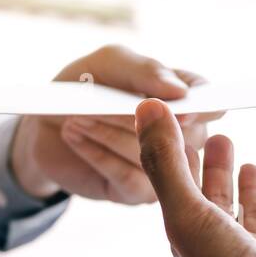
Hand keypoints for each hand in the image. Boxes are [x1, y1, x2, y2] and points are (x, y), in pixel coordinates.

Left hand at [9, 44, 219, 202]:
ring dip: (107, 133)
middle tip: (96, 105)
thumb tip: (181, 93)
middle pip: (180, 132)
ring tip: (75, 118)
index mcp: (183, 98)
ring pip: (152, 156)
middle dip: (135, 117)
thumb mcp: (110, 64)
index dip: (198, 105)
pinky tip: (74, 135)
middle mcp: (181, 136)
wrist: (46, 126)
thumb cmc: (86, 88)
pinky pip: (128, 176)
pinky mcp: (136, 192)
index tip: (176, 103)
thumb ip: (145, 71)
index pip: (209, 101)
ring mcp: (164, 169)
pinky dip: (97, 153)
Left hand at [133, 98, 255, 256]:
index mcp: (188, 236)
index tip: (176, 129)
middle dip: (213, 166)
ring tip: (246, 157)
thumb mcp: (187, 214)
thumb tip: (144, 105)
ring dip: (246, 184)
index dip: (175, 158)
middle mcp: (222, 244)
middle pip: (213, 196)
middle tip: (216, 134)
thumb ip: (165, 161)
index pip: (177, 187)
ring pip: (250, 209)